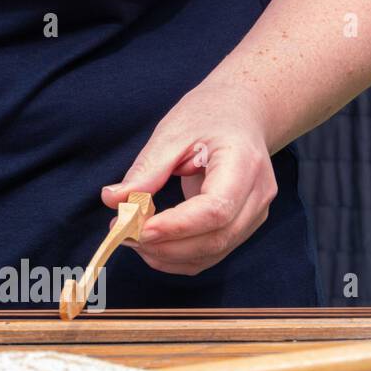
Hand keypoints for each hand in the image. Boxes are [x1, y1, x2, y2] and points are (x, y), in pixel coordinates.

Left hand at [101, 81, 277, 274]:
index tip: (139, 230)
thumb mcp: (174, 132)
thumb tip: (112, 199)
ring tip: (133, 238)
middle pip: (216, 239)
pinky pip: (210, 254)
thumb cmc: (209, 115)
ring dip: (168, 256)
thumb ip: (146, 170)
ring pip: (212, 253)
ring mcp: (254, 215)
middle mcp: (257, 195)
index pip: (216, 209)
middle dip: (166, 246)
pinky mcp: (242, 227)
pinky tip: (151, 244)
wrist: (242, 114)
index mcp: (245, 164)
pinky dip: (177, 257)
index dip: (178, 226)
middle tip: (125, 235)